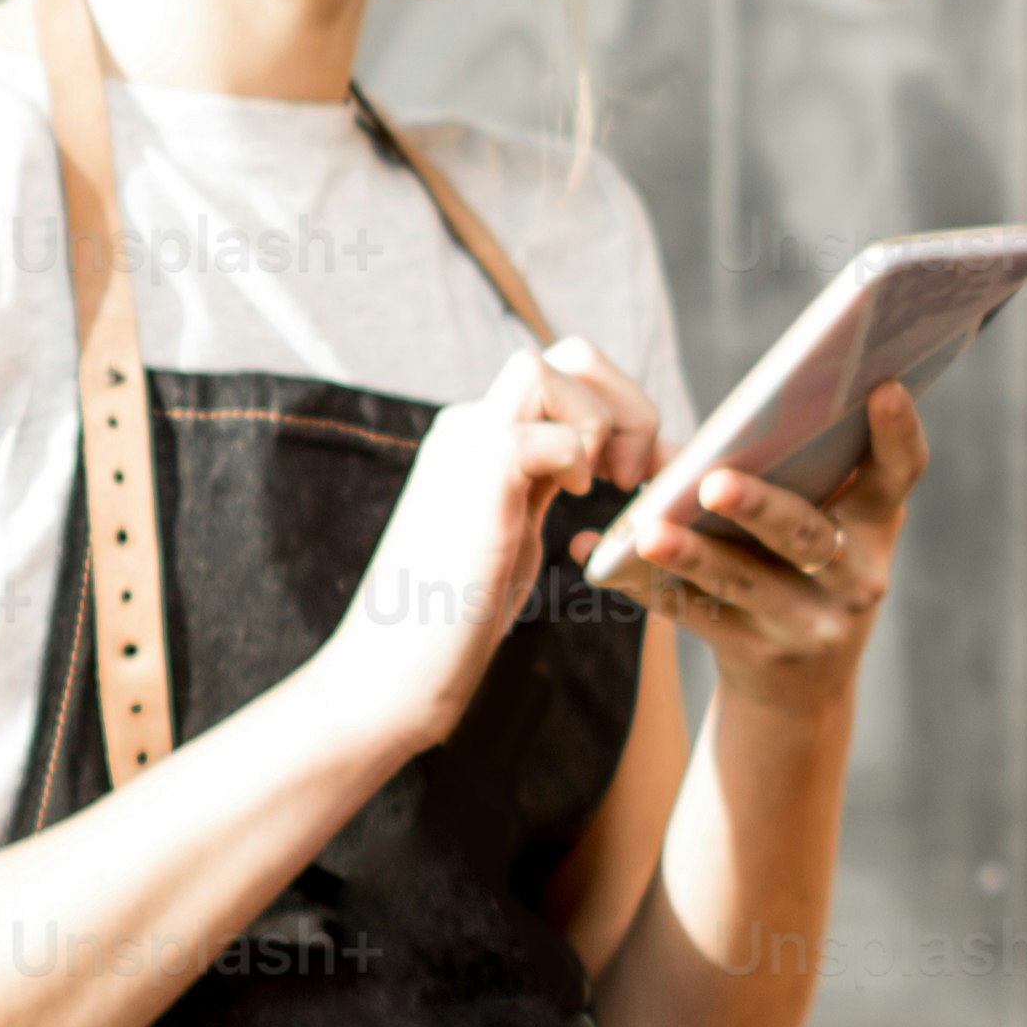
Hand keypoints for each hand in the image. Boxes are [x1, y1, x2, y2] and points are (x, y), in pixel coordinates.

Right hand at [297, 338, 665, 766]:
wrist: (393, 671)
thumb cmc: (458, 615)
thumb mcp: (517, 529)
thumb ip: (548, 484)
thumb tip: (611, 461)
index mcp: (482, 437)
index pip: (564, 371)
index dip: (617, 408)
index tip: (633, 474)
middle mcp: (470, 429)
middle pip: (568, 354)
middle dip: (624, 402)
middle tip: (631, 474)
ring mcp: (465, 448)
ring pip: (548, 369)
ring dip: (600, 424)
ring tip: (602, 488)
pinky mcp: (474, 482)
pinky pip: (546, 432)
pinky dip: (579, 460)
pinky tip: (575, 503)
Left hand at [587, 377, 920, 730]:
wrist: (802, 690)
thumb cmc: (798, 570)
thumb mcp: (819, 525)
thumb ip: (777, 473)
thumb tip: (673, 441)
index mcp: (874, 526)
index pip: (901, 474)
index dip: (898, 432)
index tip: (883, 386)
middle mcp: (857, 578)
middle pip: (808, 536)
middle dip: (761, 507)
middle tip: (715, 482)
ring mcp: (811, 625)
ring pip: (744, 582)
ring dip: (693, 555)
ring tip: (647, 532)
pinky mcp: (761, 658)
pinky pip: (698, 616)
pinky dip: (650, 587)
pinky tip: (607, 564)